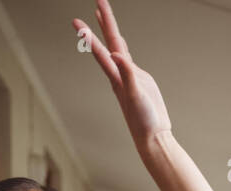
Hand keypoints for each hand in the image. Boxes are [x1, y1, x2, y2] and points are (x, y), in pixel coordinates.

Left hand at [73, 0, 171, 144]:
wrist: (153, 137)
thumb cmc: (144, 121)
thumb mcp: (136, 96)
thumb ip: (128, 75)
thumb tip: (117, 55)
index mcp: (117, 77)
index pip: (101, 51)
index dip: (89, 36)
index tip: (77, 21)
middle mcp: (120, 74)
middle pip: (110, 42)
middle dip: (104, 22)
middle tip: (98, 1)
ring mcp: (130, 76)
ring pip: (118, 48)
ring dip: (110, 32)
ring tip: (101, 15)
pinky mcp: (140, 81)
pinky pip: (129, 60)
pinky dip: (123, 49)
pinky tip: (121, 46)